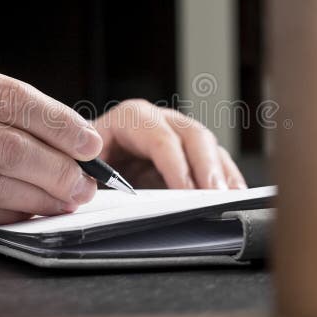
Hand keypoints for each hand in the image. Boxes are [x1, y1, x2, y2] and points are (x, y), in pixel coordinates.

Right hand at [0, 52, 103, 241]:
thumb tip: (49, 129)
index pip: (8, 97)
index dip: (58, 122)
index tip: (88, 141)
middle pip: (5, 146)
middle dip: (58, 168)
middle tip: (84, 181)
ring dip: (39, 197)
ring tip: (66, 199)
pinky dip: (4, 216)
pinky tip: (26, 213)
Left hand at [92, 99, 246, 189]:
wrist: (85, 160)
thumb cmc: (84, 161)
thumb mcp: (80, 164)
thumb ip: (87, 173)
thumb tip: (93, 189)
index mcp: (131, 118)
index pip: (159, 138)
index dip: (175, 165)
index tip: (185, 191)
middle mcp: (160, 121)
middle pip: (192, 137)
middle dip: (206, 168)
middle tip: (213, 196)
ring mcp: (178, 135)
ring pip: (209, 147)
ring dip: (222, 173)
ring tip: (230, 199)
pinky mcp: (190, 154)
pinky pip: (215, 161)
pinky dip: (227, 178)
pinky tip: (235, 195)